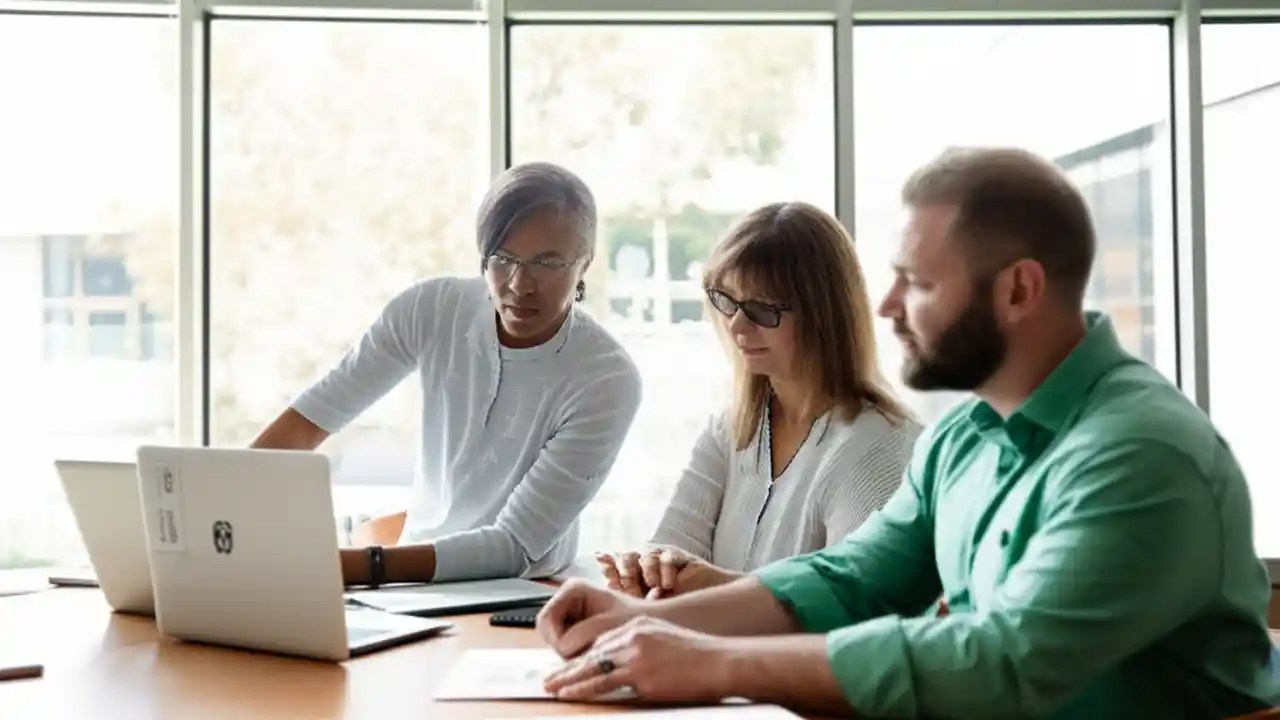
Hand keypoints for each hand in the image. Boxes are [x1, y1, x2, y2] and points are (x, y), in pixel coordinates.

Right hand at [537, 579, 642, 658]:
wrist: (650, 621)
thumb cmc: (634, 618)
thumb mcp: (610, 624)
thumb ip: (584, 633)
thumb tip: (563, 647)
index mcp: (572, 589)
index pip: (547, 618)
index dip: (556, 638)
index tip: (574, 651)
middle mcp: (566, 598)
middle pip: (547, 630)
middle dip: (563, 646)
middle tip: (584, 653)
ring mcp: (569, 613)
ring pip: (554, 639)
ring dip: (570, 651)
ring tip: (594, 650)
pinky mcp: (573, 626)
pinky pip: (564, 645)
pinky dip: (576, 652)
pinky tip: (593, 650)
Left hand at [543, 616, 731, 702]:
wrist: (720, 661)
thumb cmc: (700, 656)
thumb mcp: (666, 641)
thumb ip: (644, 648)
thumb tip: (626, 668)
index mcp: (639, 625)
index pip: (603, 641)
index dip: (583, 656)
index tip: (568, 666)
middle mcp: (633, 635)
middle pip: (593, 652)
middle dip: (569, 666)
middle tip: (548, 677)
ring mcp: (636, 654)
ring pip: (593, 667)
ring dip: (568, 678)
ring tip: (551, 687)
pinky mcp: (641, 675)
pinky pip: (604, 684)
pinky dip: (583, 688)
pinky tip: (569, 693)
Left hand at [596, 547, 737, 599]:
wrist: (708, 611)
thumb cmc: (675, 616)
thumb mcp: (647, 612)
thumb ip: (628, 602)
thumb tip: (607, 590)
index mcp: (632, 580)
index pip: (614, 567)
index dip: (608, 567)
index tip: (607, 574)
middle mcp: (644, 568)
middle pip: (627, 558)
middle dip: (627, 571)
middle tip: (632, 588)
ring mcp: (661, 560)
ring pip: (646, 555)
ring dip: (647, 569)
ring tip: (654, 585)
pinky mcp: (678, 557)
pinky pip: (667, 556)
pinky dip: (665, 569)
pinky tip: (668, 584)